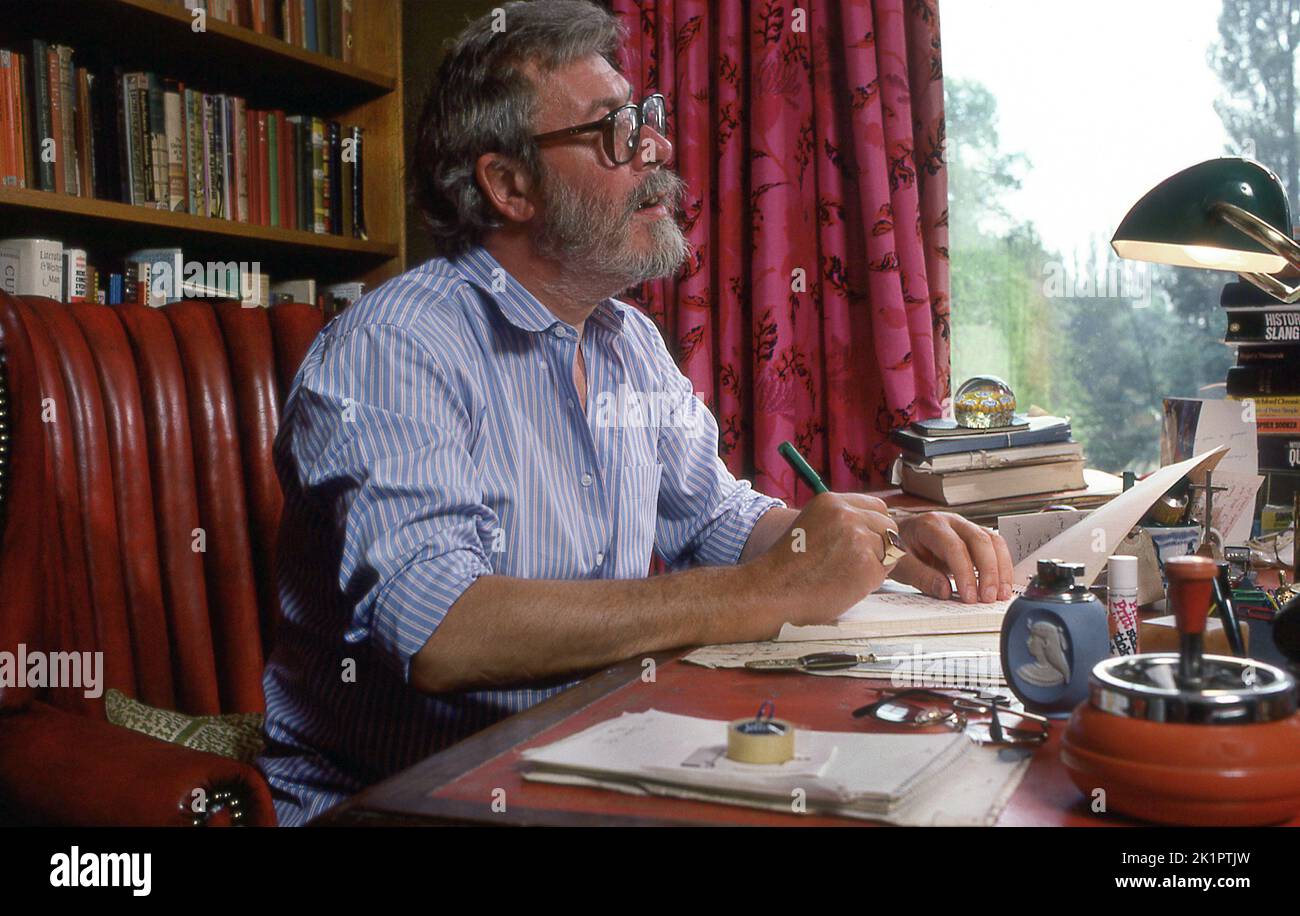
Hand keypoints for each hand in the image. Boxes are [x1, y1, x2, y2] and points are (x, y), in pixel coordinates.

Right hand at [750, 492, 899, 625]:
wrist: (772, 590)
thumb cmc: (789, 565)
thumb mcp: (811, 524)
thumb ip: (839, 521)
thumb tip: (872, 528)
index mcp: (831, 502)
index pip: (877, 507)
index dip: (874, 527)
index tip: (865, 541)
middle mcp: (847, 515)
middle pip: (888, 527)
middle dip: (879, 545)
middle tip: (855, 563)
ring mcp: (858, 539)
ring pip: (890, 550)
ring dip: (875, 563)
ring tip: (845, 574)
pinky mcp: (867, 565)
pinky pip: (884, 571)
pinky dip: (870, 582)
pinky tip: (846, 585)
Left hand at [891, 512, 1013, 602]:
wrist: (895, 536)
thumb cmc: (898, 549)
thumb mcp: (900, 564)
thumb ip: (921, 576)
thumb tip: (946, 591)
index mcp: (931, 525)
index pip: (954, 547)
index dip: (964, 572)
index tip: (969, 596)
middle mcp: (952, 522)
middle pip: (980, 540)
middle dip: (988, 571)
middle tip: (988, 598)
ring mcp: (965, 527)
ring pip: (993, 541)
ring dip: (1000, 569)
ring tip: (1000, 595)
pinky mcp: (973, 537)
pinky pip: (994, 547)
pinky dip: (1002, 566)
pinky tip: (1002, 585)